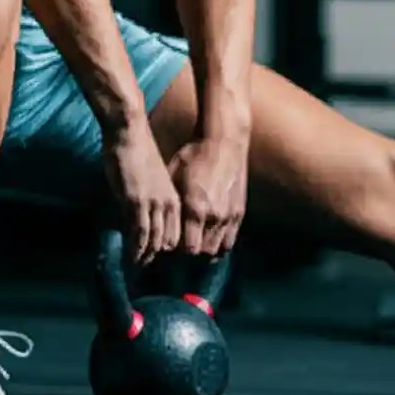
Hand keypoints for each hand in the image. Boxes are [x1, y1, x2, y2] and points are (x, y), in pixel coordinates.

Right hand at [102, 121, 181, 263]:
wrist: (129, 133)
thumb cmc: (137, 153)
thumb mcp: (150, 182)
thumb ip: (148, 201)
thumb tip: (139, 219)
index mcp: (174, 198)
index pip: (176, 233)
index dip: (167, 249)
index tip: (156, 259)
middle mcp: (168, 204)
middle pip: (169, 241)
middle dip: (157, 257)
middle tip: (143, 270)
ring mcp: (154, 204)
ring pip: (156, 241)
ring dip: (145, 257)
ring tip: (135, 268)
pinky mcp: (137, 202)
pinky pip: (140, 233)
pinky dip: (136, 249)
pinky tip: (131, 258)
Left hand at [169, 136, 248, 255]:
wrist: (224, 141)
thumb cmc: (192, 155)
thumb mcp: (173, 175)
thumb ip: (168, 201)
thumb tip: (155, 219)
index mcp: (195, 208)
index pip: (187, 248)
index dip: (177, 250)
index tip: (168, 245)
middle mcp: (214, 216)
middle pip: (202, 252)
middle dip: (190, 254)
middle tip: (179, 247)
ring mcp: (229, 215)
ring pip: (218, 249)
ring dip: (205, 250)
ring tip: (194, 246)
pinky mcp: (239, 212)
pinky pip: (231, 240)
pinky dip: (220, 245)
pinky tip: (210, 242)